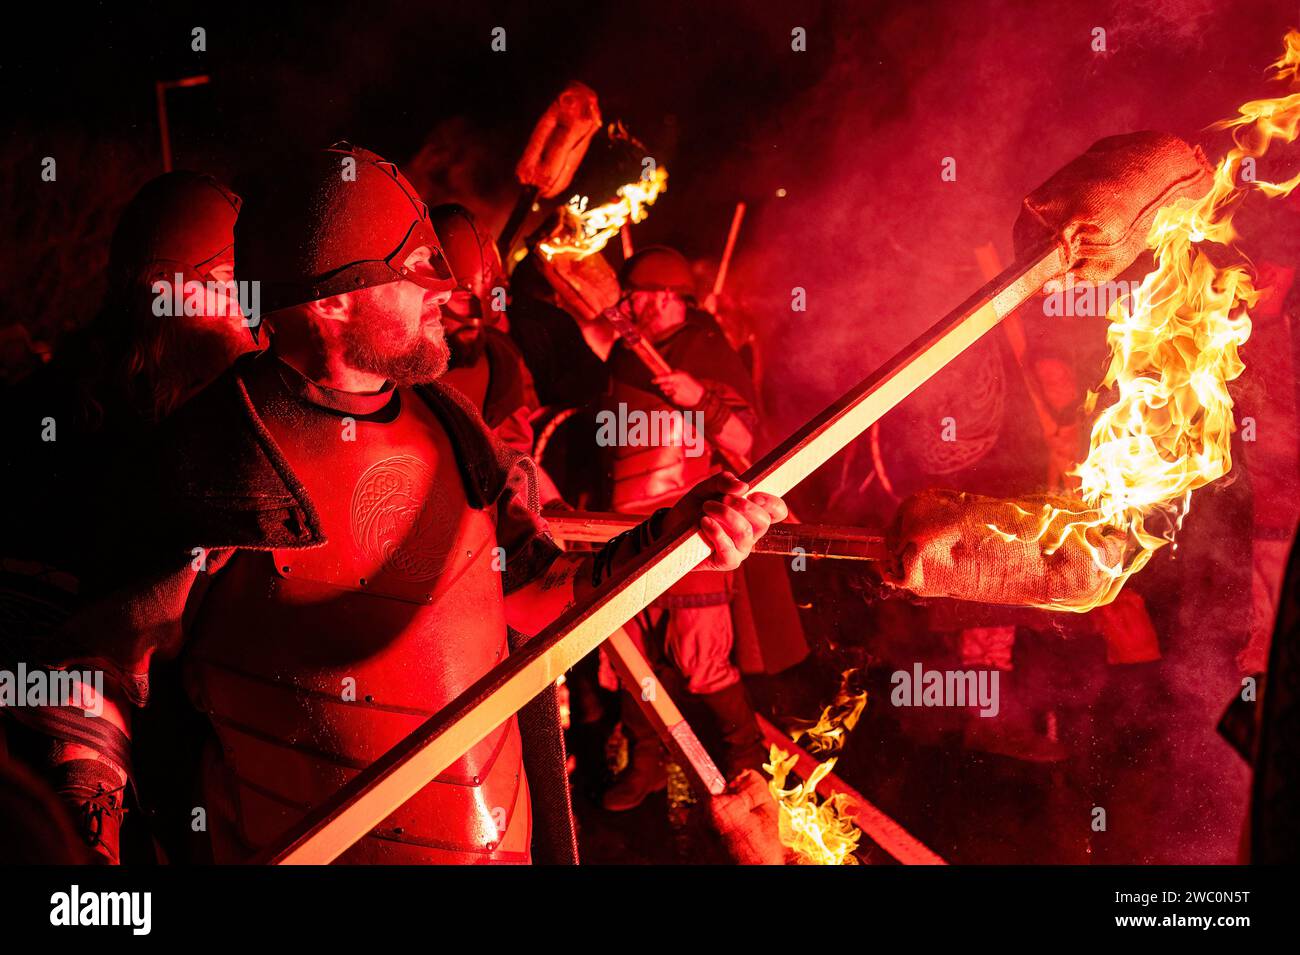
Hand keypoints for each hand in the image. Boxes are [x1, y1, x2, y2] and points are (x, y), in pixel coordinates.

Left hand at [653, 370, 704, 406]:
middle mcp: (675, 384)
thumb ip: (677, 373)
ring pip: (666, 392)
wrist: (700, 397)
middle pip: (662, 386)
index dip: (657, 379)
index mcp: (678, 376)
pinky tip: (680, 395)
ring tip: (677, 391)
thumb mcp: (687, 375)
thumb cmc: (694, 385)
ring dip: (668, 391)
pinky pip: (670, 397)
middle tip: (668, 386)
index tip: (653, 380)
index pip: (664, 377)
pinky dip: (673, 396)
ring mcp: (675, 393)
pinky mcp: (675, 400)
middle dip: (663, 386)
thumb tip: (669, 372)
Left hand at [666, 472, 787, 570]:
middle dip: (741, 505)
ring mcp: (741, 549)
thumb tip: (743, 486)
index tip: (752, 494)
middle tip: (720, 499)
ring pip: (745, 532)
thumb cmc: (694, 507)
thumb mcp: (707, 487)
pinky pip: (729, 549)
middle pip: (762, 521)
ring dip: (725, 515)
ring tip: (706, 508)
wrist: (671, 526)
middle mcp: (751, 533)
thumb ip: (724, 481)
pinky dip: (716, 532)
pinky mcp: (727, 561)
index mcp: (753, 515)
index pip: (777, 511)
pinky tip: (704, 523)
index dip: (770, 501)